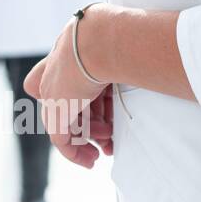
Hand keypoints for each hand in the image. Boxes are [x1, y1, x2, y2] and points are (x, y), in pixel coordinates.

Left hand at [23, 11, 112, 168]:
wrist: (98, 41)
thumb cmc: (115, 39)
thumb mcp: (118, 49)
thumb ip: (123, 64)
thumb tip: (148, 65)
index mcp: (68, 54)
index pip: (68, 80)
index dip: (83, 97)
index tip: (103, 110)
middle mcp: (56, 74)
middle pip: (69, 105)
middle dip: (90, 123)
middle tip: (109, 135)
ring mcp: (53, 94)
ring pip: (67, 123)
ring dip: (90, 137)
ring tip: (108, 147)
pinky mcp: (56, 114)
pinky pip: (61, 140)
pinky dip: (75, 153)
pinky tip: (90, 162)